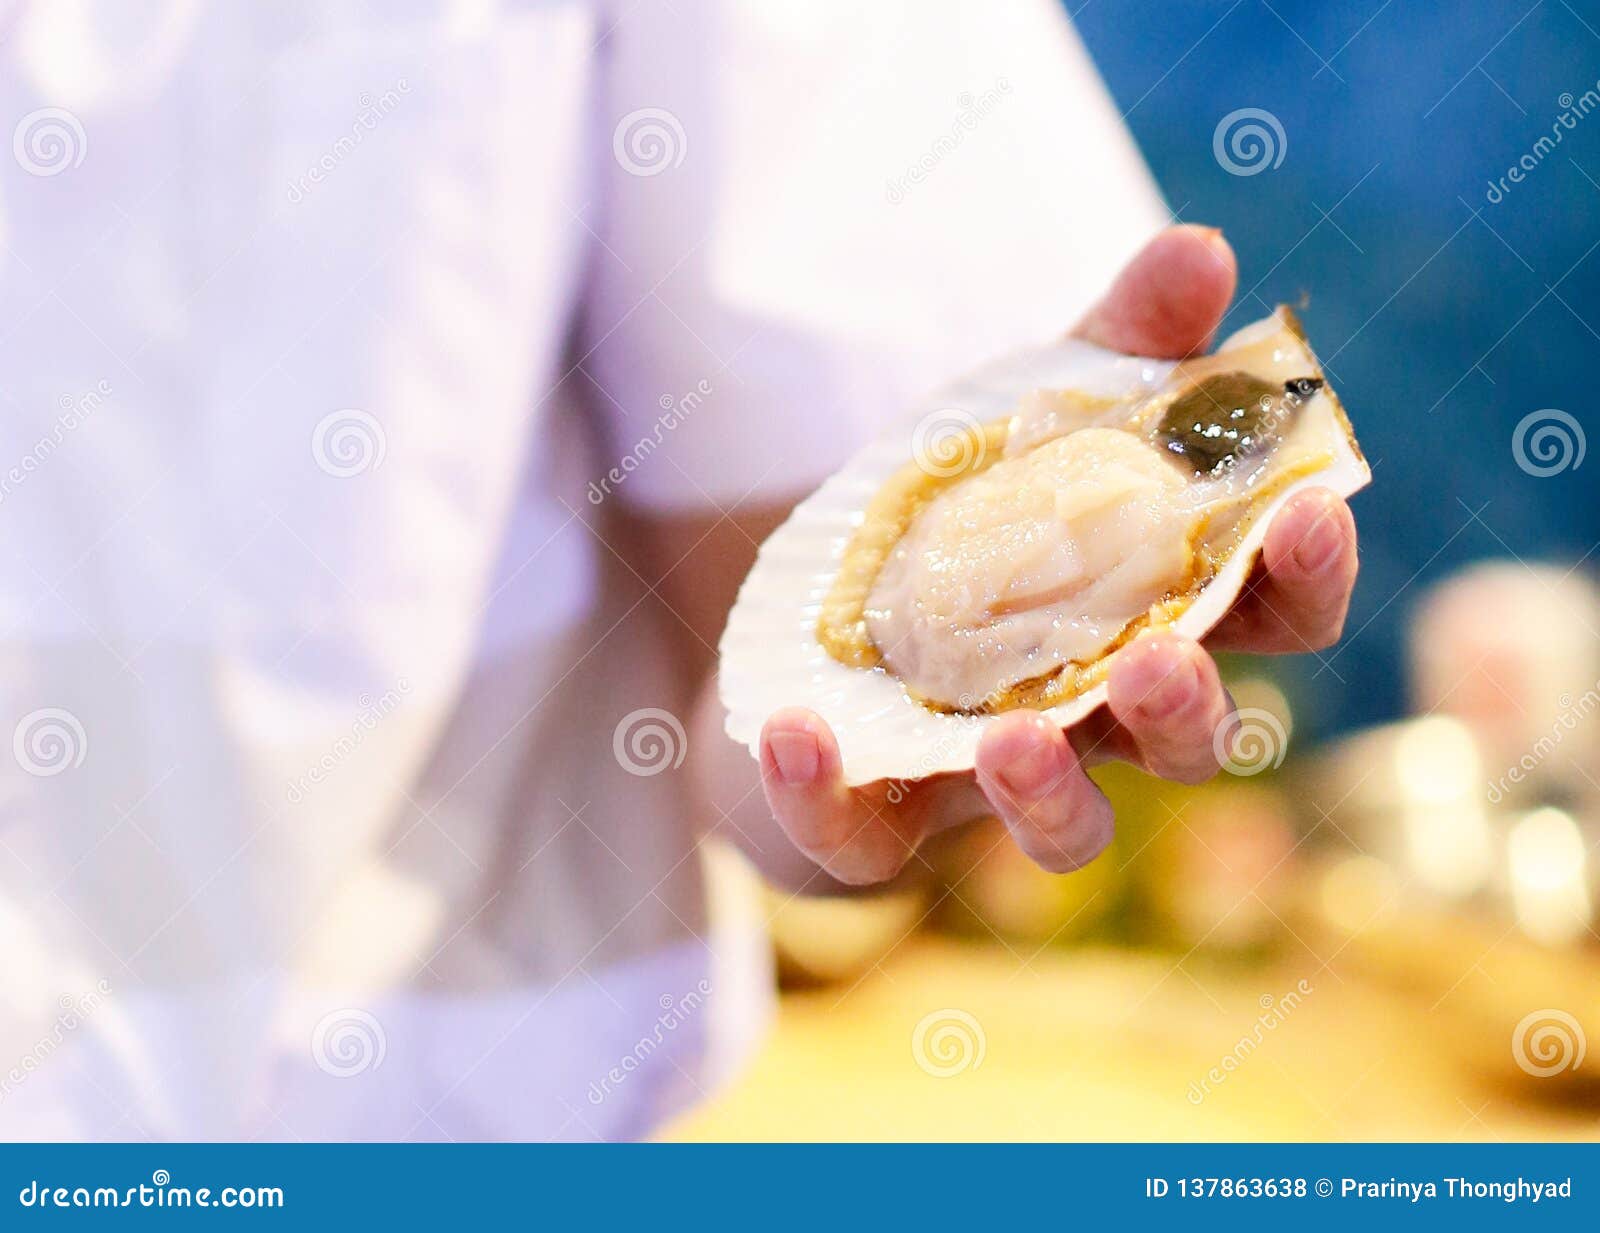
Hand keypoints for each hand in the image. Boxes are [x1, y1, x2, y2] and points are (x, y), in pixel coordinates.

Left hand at [758, 226, 1358, 884]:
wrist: (809, 639)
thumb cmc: (956, 533)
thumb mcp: (1024, 427)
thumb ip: (1111, 352)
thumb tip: (1201, 250)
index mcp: (1154, 619)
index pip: (1272, 617)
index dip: (1307, 575)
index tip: (1310, 508)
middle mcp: (1096, 718)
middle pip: (1189, 741)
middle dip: (1185, 710)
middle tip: (1154, 662)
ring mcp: (993, 781)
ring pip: (1066, 827)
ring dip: (1048, 792)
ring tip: (1012, 736)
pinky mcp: (879, 821)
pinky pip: (862, 837)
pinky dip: (827, 794)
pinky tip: (797, 735)